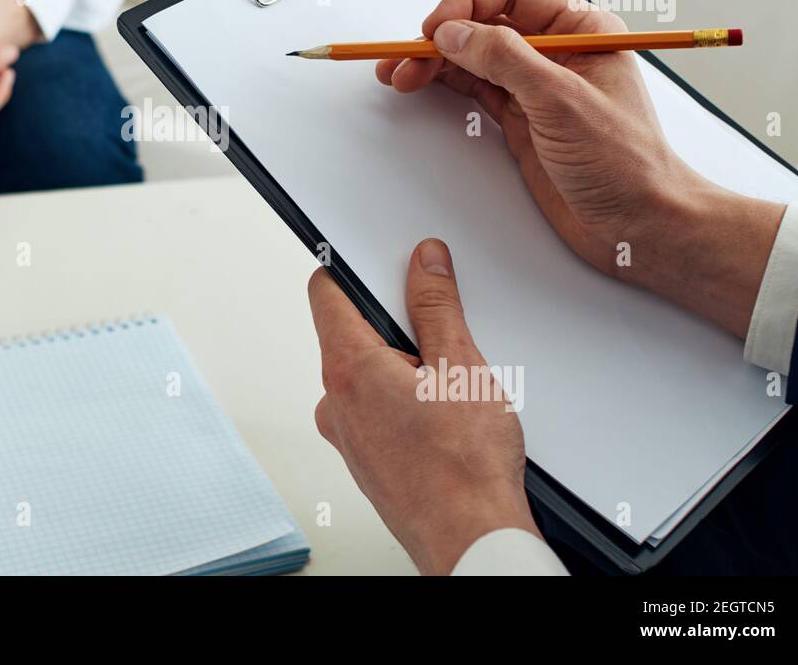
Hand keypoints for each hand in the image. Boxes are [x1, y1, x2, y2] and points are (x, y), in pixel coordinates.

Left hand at [309, 239, 539, 574]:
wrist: (471, 540)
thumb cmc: (465, 469)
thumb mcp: (459, 366)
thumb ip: (436, 305)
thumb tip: (424, 263)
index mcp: (348, 369)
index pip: (325, 292)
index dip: (349, 266)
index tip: (374, 257)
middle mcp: (335, 402)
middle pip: (350, 333)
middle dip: (393, 325)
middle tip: (439, 339)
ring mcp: (346, 434)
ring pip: (366, 374)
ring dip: (402, 368)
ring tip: (448, 391)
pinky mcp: (364, 459)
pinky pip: (375, 410)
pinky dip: (402, 402)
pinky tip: (442, 420)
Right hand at [381, 0, 783, 336]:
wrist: (640, 224)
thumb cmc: (626, 163)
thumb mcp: (562, 101)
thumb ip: (506, 60)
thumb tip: (455, 32)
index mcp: (581, 31)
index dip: (466, 3)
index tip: (434, 29)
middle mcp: (556, 52)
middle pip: (484, 24)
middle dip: (440, 37)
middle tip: (404, 60)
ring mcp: (535, 87)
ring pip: (472, 57)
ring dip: (433, 62)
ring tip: (398, 75)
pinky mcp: (520, 119)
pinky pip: (473, 88)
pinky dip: (443, 85)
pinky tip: (421, 85)